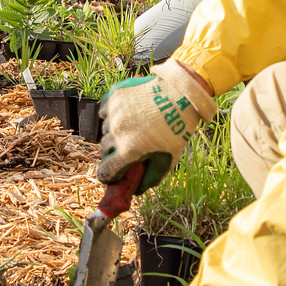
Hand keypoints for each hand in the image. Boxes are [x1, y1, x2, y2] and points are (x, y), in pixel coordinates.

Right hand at [96, 59, 215, 189]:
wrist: (181, 95)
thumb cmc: (177, 129)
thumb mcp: (169, 159)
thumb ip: (151, 178)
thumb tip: (136, 190)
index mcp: (129, 151)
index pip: (106, 172)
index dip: (109, 176)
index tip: (112, 175)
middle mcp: (117, 132)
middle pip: (104, 150)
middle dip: (113, 153)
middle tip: (126, 148)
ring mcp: (114, 113)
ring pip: (105, 130)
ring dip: (114, 133)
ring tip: (131, 129)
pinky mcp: (114, 96)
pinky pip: (105, 111)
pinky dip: (111, 115)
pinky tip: (125, 115)